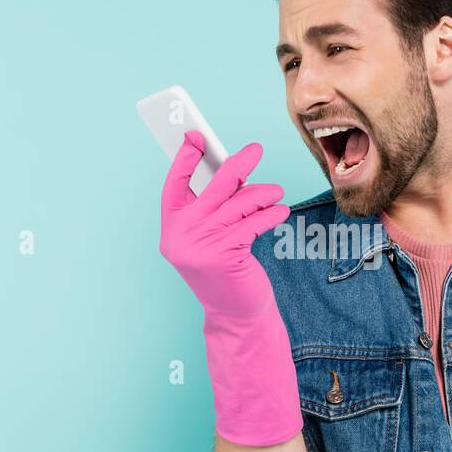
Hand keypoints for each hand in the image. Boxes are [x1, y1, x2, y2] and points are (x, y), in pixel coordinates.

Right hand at [158, 129, 301, 446]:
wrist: (235, 315)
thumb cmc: (225, 271)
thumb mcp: (211, 237)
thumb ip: (212, 208)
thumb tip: (230, 169)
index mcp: (171, 229)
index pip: (173, 185)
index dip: (183, 159)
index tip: (196, 137)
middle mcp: (181, 236)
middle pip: (211, 187)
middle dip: (235, 164)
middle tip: (254, 149)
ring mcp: (201, 246)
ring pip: (238, 204)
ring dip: (262, 194)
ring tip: (276, 192)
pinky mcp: (224, 254)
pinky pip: (252, 222)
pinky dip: (269, 214)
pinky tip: (280, 210)